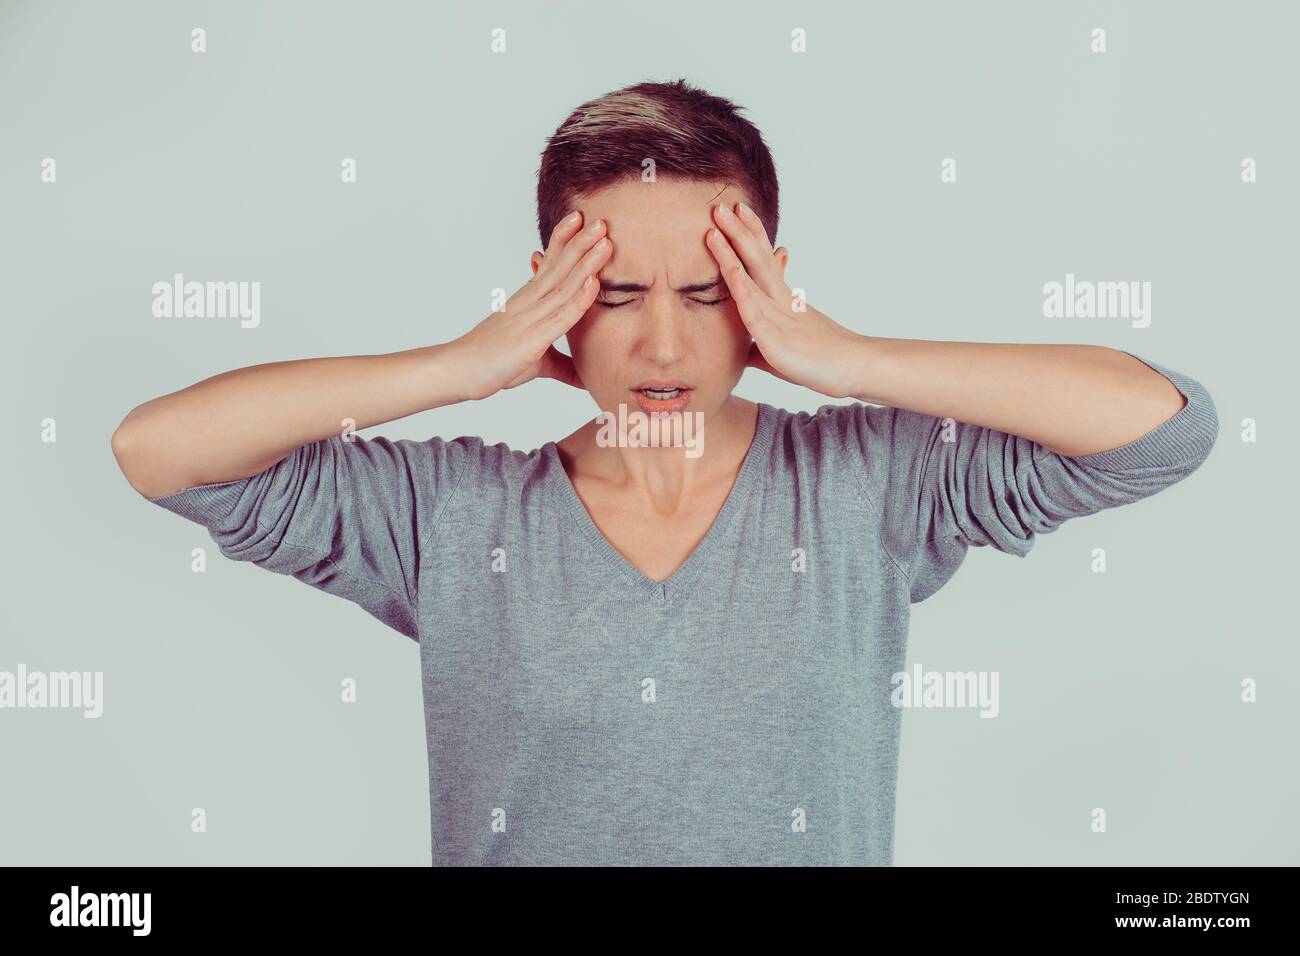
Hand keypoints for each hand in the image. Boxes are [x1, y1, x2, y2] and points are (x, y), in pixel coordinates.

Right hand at [449, 212, 612, 400]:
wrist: (458, 371)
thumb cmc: (492, 364)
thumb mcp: (536, 364)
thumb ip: (562, 367)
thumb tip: (584, 378)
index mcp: (527, 302)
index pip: (549, 265)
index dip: (565, 241)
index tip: (581, 219)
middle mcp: (529, 304)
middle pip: (559, 267)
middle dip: (581, 242)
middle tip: (602, 220)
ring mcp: (530, 319)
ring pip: (564, 285)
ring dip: (586, 262)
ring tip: (605, 239)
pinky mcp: (532, 340)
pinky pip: (561, 316)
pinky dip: (579, 298)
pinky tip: (593, 281)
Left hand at [705, 202, 866, 398]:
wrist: (856, 371)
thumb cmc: (821, 364)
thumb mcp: (781, 354)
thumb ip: (759, 348)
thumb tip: (743, 350)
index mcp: (783, 303)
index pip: (764, 262)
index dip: (750, 236)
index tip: (737, 211)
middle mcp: (781, 303)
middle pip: (757, 260)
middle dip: (738, 232)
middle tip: (720, 205)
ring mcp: (779, 318)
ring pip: (751, 277)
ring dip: (732, 250)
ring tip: (717, 224)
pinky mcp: (776, 340)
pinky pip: (754, 312)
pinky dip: (742, 289)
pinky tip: (731, 269)